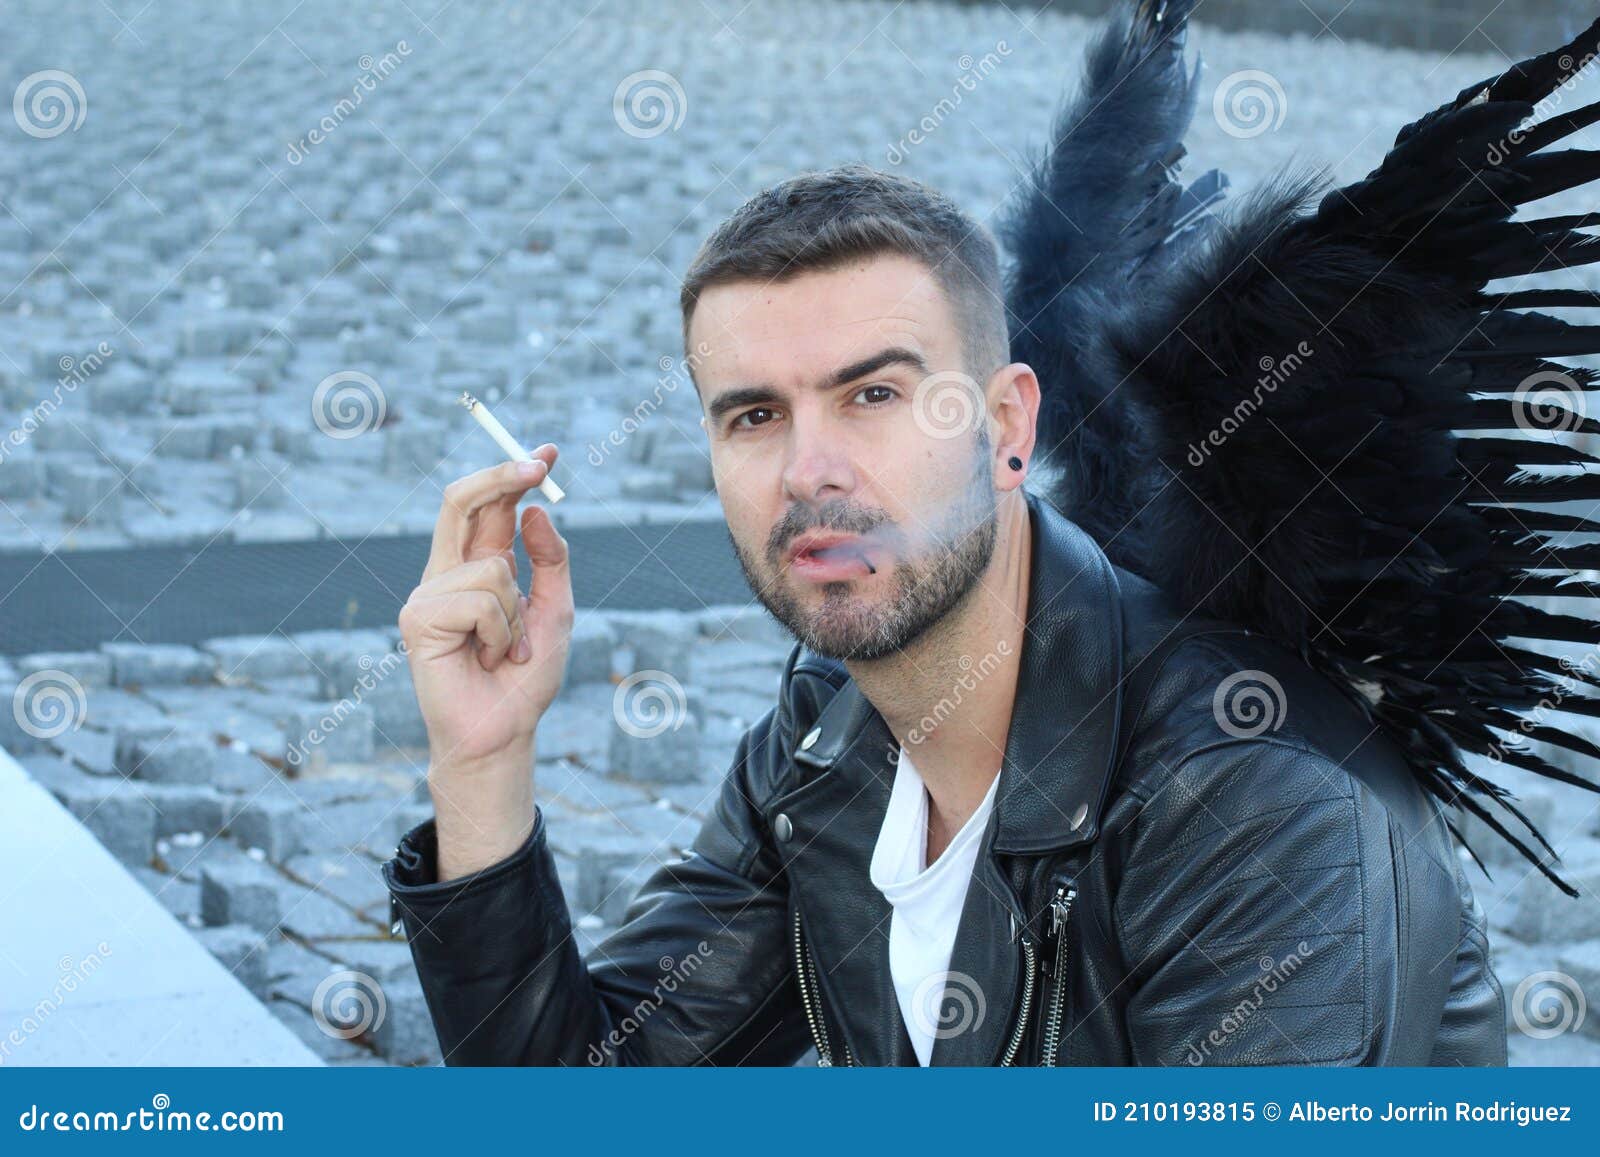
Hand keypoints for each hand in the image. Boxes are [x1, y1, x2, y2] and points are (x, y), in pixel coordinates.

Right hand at [399, 447, 572, 775]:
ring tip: (508, 651)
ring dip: (518, 615)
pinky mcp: (418, 620)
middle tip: (539, 465)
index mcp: (478, 566)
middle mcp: (447, 573)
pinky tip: (488, 659)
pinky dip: (501, 634)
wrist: (502, 733)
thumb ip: (549, 562)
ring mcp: (427, 594)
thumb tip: (535, 510)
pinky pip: (480, 602)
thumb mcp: (556, 611)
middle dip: (501, 476)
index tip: (549, 453)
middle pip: (462, 501)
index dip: (515, 474)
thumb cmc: (525, 679)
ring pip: (492, 568)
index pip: (491, 507)